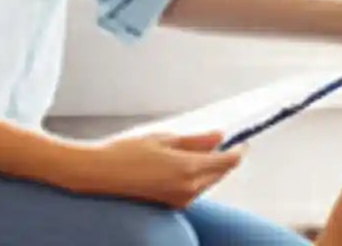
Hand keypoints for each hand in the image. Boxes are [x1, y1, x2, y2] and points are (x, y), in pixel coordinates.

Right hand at [73, 131, 243, 208]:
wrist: (98, 174)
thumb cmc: (126, 153)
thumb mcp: (163, 138)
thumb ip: (195, 140)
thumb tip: (219, 137)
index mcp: (188, 169)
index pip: (227, 162)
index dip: (239, 151)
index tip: (243, 141)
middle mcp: (187, 189)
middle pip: (220, 174)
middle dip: (225, 158)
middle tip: (224, 141)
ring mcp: (179, 200)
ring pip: (208, 182)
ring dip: (211, 167)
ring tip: (201, 149)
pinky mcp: (170, 205)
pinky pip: (194, 190)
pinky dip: (197, 176)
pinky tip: (185, 164)